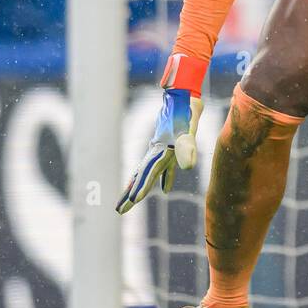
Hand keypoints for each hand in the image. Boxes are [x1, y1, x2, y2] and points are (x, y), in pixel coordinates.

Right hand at [116, 87, 202, 213]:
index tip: (131, 203)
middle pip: (141, 176)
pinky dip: (165, 178)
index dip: (140, 188)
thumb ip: (187, 148)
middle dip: (130, 193)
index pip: (147, 174)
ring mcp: (161, 149)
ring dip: (142, 187)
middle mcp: (156, 151)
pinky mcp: (170, 147)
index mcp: (159, 150)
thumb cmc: (186, 113)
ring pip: (149, 172)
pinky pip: (165, 167)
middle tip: (119, 210)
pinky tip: (166, 190)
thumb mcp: (188, 131)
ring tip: (132, 201)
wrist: (183, 96)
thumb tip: (188, 168)